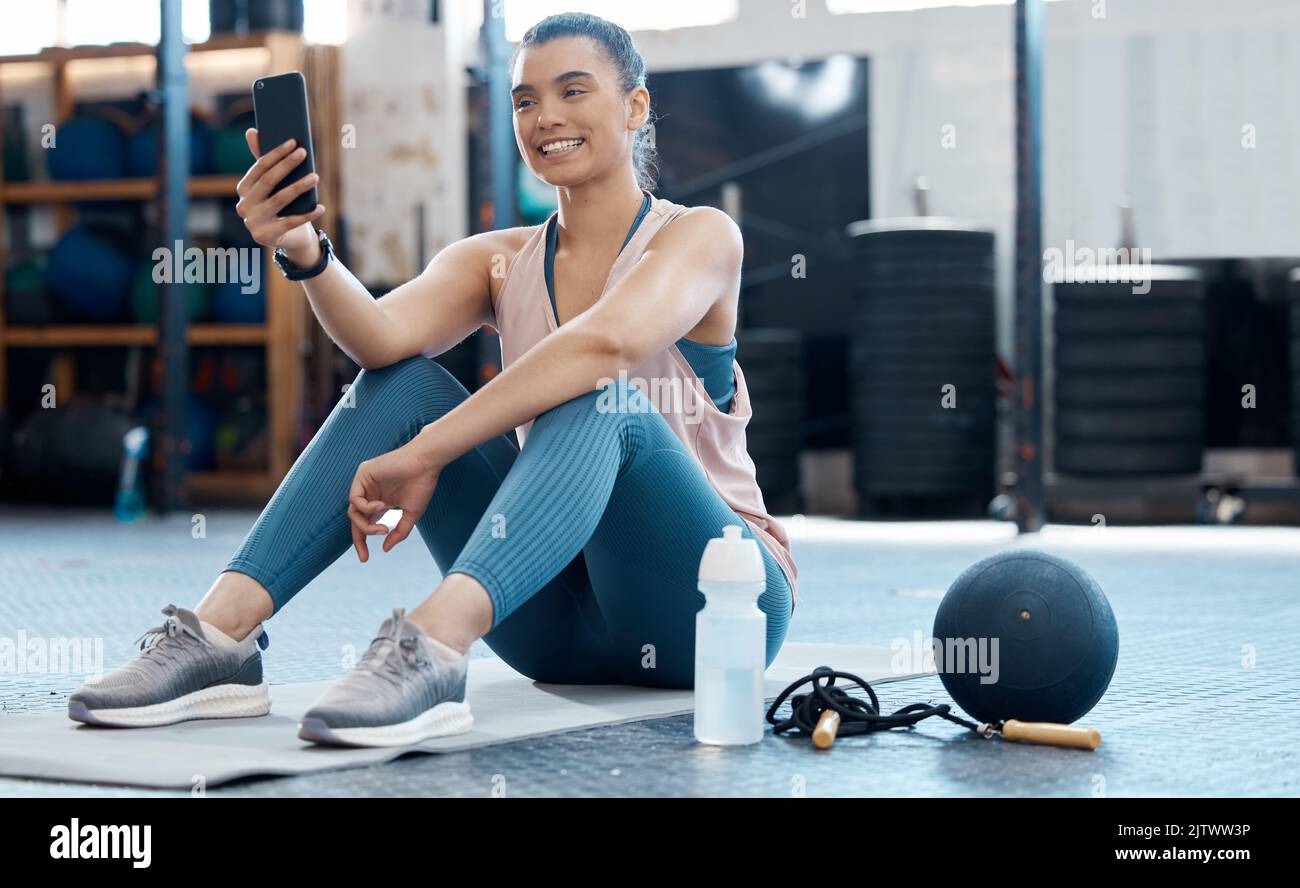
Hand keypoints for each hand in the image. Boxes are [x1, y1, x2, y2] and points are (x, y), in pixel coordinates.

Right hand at [235, 128, 325, 259]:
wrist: (288, 238)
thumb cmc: (281, 206)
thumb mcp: (273, 185)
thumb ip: (264, 162)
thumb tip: (252, 131)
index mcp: (243, 189)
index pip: (259, 168)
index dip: (276, 154)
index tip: (293, 142)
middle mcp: (243, 205)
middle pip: (268, 181)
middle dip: (287, 165)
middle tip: (304, 153)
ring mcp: (253, 222)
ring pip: (279, 200)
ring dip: (299, 187)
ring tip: (316, 177)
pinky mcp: (265, 236)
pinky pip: (290, 222)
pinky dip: (307, 215)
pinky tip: (321, 207)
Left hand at [347, 443, 440, 561]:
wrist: (426, 463)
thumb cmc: (422, 485)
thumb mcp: (411, 515)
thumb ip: (399, 533)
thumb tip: (384, 549)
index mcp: (379, 503)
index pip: (364, 525)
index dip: (361, 542)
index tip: (365, 559)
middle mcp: (369, 493)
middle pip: (355, 520)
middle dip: (360, 538)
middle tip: (372, 547)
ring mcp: (364, 483)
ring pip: (353, 513)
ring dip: (366, 525)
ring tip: (383, 527)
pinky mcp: (363, 474)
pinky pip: (355, 499)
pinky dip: (367, 508)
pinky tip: (382, 506)